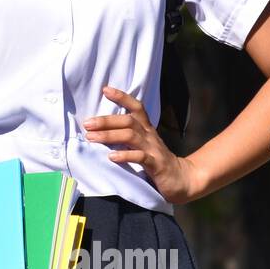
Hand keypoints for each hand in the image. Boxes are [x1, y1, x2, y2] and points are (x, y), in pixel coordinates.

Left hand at [83, 85, 205, 204]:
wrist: (182, 179)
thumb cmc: (156, 161)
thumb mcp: (143, 145)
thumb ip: (127, 136)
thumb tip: (100, 130)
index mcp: (147, 129)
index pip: (136, 107)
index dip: (122, 97)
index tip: (105, 90)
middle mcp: (150, 135)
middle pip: (128, 121)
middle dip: (106, 121)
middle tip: (87, 124)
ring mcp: (153, 149)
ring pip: (131, 136)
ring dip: (109, 136)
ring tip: (91, 137)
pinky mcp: (156, 165)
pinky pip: (140, 157)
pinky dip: (125, 155)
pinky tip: (111, 157)